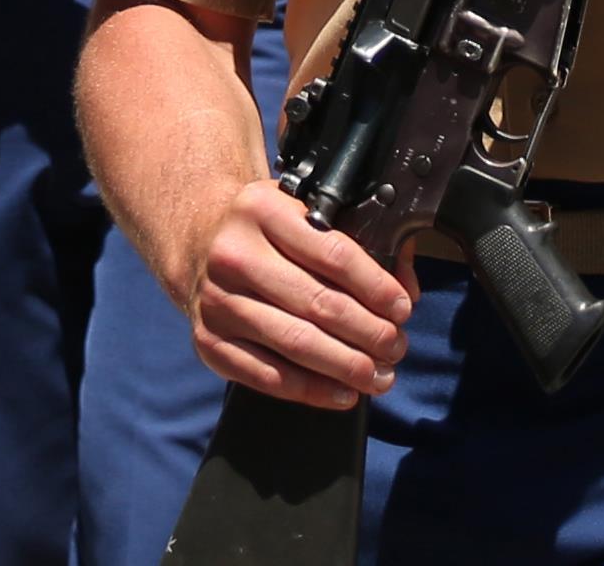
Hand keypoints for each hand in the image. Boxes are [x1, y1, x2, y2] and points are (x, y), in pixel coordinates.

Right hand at [186, 183, 411, 409]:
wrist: (199, 242)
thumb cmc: (267, 230)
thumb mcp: (305, 211)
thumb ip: (359, 237)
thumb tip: (404, 286)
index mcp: (263, 210)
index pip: (334, 254)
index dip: (377, 287)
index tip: (402, 309)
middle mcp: (233, 254)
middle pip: (318, 304)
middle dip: (369, 333)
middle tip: (396, 347)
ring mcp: (217, 301)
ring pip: (296, 344)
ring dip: (347, 366)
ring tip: (378, 376)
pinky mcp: (209, 342)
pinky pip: (267, 376)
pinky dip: (311, 390)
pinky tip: (342, 393)